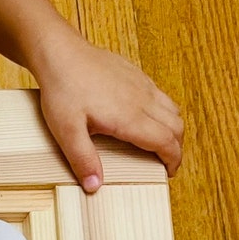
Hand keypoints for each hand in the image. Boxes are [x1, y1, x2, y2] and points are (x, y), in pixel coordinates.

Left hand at [35, 37, 182, 190]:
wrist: (61, 53)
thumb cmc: (63, 90)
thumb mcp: (66, 131)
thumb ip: (83, 159)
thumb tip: (95, 186)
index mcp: (130, 117)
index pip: (165, 141)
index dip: (173, 159)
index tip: (170, 173)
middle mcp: (142, 100)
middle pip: (176, 125)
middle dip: (177, 147)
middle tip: (166, 163)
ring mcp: (142, 85)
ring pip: (172, 109)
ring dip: (173, 129)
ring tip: (160, 144)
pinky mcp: (136, 75)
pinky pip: (161, 96)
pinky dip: (165, 112)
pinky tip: (148, 119)